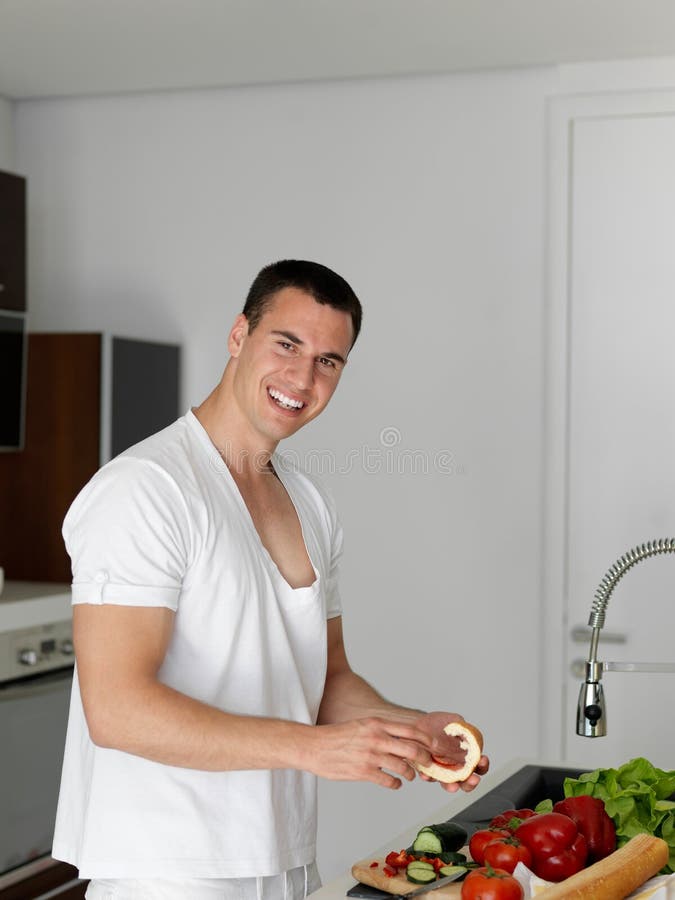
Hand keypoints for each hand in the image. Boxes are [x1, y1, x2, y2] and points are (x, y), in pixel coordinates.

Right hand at [306, 716, 434, 789]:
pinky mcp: (364, 772)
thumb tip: (401, 739)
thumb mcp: (362, 726)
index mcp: (377, 724)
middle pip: (414, 749)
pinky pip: (390, 781)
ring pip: (404, 767)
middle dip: (426, 758)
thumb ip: (381, 731)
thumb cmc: (336, 737)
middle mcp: (377, 738)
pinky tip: (395, 783)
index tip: (436, 746)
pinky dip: (396, 784)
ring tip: (409, 775)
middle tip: (428, 764)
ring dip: (410, 774)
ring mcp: (371, 755)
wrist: (313, 746)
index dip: (428, 739)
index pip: (412, 730)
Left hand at [413, 711, 489, 792]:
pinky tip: (427, 774)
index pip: (478, 765)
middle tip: (473, 779)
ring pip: (449, 783)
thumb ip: (463, 728)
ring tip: (453, 786)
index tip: (482, 760)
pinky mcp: (427, 769)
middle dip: (471, 782)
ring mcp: (441, 769)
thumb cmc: (438, 724)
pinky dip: (428, 777)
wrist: (418, 724)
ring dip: (451, 786)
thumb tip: (470, 734)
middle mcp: (455, 766)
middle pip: (466, 780)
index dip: (483, 765)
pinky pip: (428, 776)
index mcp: (465, 756)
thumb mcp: (454, 721)